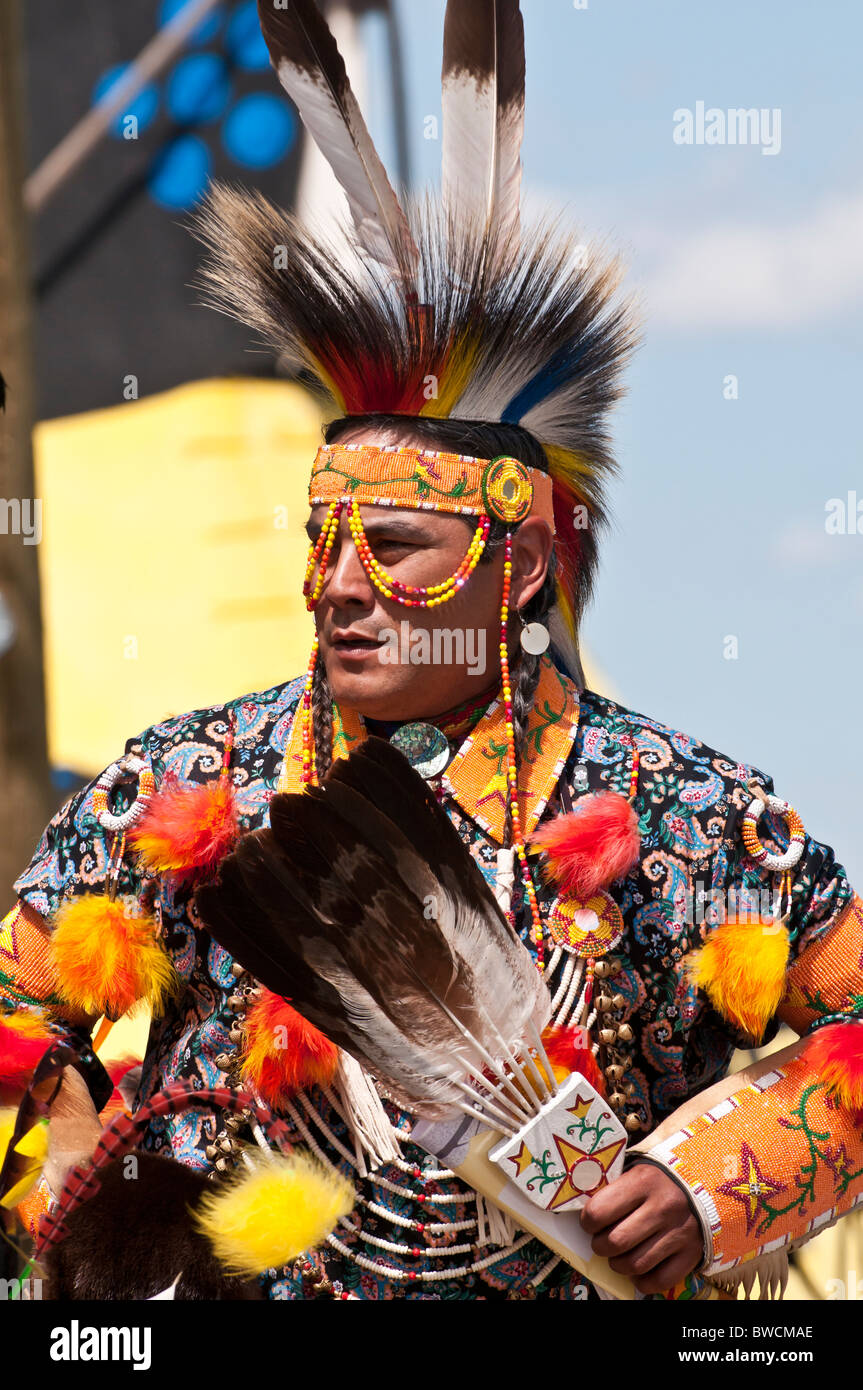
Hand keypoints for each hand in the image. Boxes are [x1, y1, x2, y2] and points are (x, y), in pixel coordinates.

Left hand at [579, 1162, 703, 1294]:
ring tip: (619, 1255)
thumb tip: (586, 1215)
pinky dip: (642, 1281)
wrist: (706, 1184)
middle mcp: (663, 1207)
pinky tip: (638, 1269)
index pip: (598, 1212)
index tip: (591, 1223)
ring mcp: (679, 1233)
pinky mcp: (691, 1254)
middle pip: (615, 1242)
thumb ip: (614, 1190)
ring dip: (618, 1265)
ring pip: (634, 1265)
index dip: (588, 1222)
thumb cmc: (660, 1181)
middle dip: (600, 1246)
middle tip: (603, 1242)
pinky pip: (658, 1281)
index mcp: (643, 1181)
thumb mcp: (638, 1173)